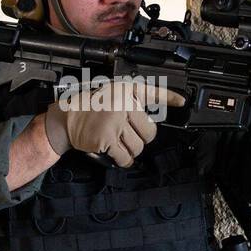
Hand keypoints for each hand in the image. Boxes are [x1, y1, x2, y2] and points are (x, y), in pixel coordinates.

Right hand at [44, 78, 185, 167]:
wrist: (68, 118)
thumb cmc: (92, 108)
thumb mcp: (114, 95)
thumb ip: (134, 101)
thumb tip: (157, 115)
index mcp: (125, 91)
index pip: (153, 93)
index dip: (170, 97)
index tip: (182, 101)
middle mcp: (122, 104)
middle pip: (149, 131)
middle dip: (142, 138)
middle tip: (128, 134)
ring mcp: (115, 122)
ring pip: (138, 146)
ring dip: (132, 150)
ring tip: (119, 143)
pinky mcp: (107, 139)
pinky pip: (125, 156)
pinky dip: (124, 160)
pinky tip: (118, 155)